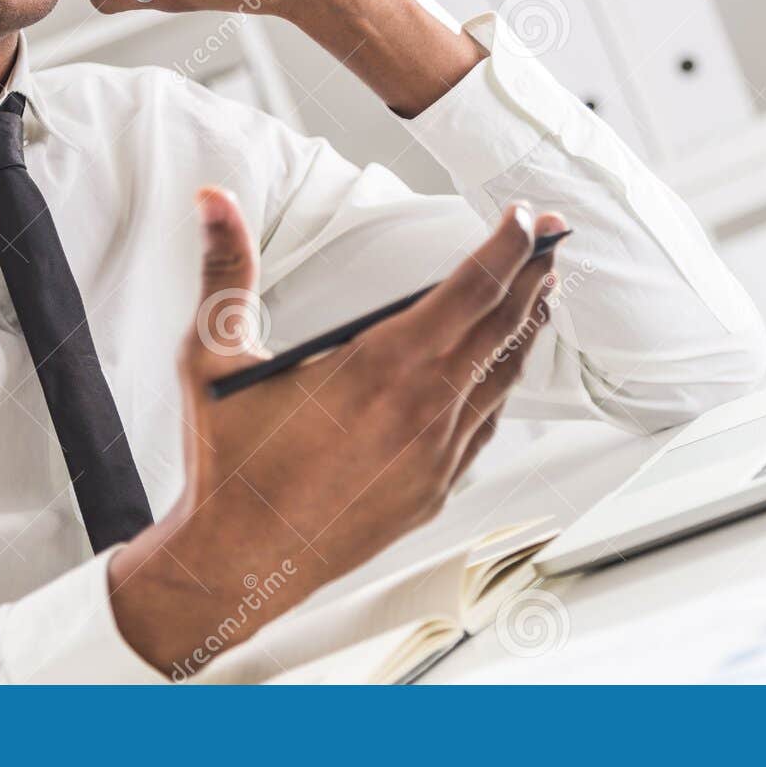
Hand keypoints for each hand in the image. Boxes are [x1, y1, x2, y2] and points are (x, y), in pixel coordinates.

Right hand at [107, 187, 565, 676]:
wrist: (237, 565)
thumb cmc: (228, 467)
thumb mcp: (212, 357)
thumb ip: (224, 270)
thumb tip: (215, 202)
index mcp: (381, 366)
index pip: (472, 289)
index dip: (509, 246)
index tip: (529, 217)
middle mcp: (423, 409)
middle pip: (503, 326)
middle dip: (532, 274)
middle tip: (553, 239)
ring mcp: (436, 454)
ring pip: (503, 377)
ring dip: (525, 328)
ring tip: (540, 293)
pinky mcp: (434, 489)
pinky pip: (485, 426)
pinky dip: (501, 387)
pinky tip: (500, 371)